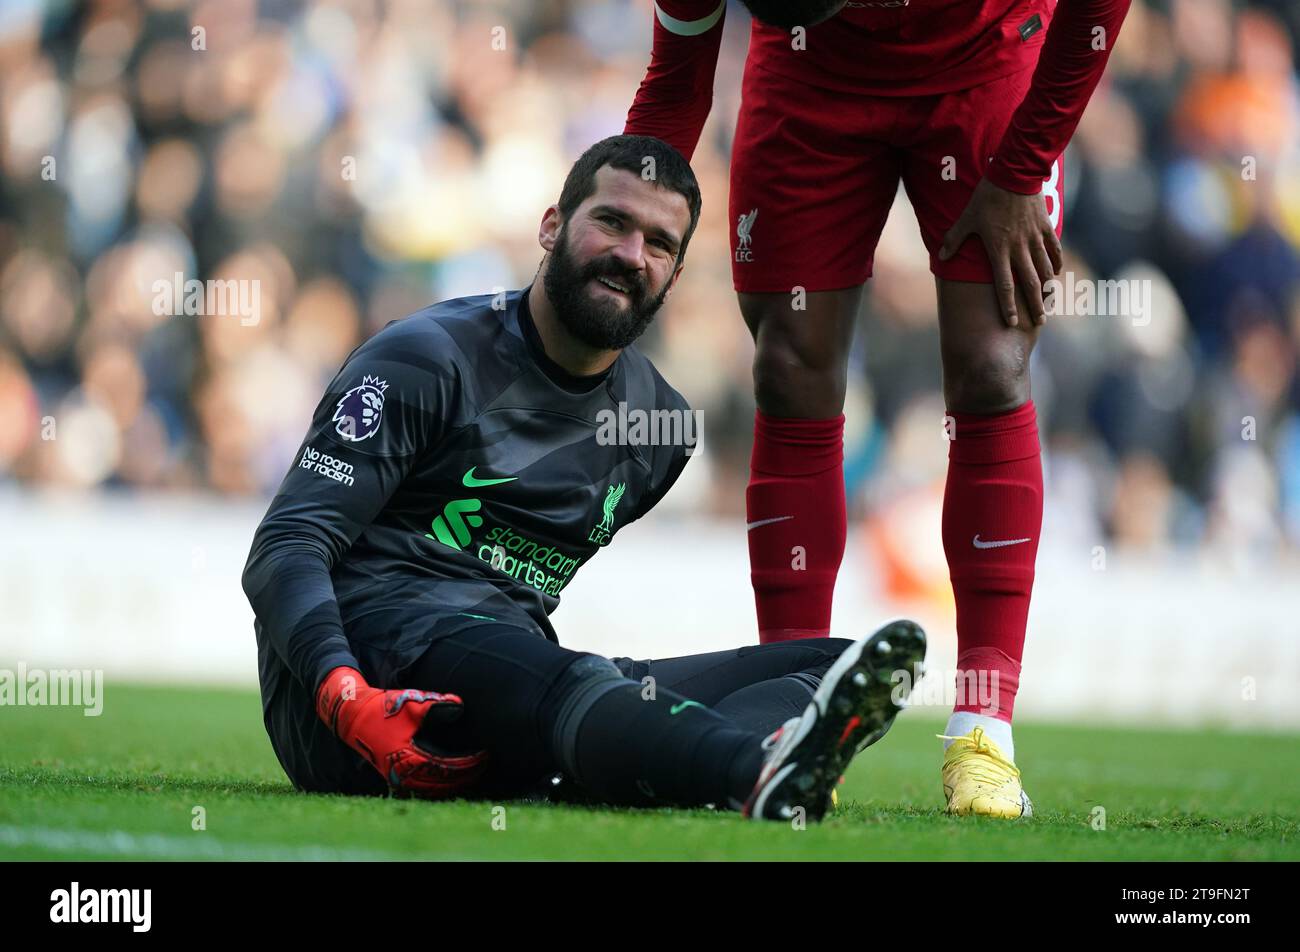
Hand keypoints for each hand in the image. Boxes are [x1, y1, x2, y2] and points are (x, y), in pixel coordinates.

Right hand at [316, 666, 486, 796]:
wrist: (353, 716)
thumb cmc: (383, 709)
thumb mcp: (412, 704)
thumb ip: (437, 705)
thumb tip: (460, 707)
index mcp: (410, 760)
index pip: (447, 769)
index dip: (468, 764)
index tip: (484, 754)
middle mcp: (404, 775)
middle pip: (443, 784)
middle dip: (466, 775)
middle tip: (484, 763)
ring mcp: (398, 779)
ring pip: (434, 788)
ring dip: (454, 781)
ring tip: (473, 770)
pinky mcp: (396, 776)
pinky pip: (424, 786)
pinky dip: (440, 782)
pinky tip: (451, 774)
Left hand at [939, 177, 1062, 326]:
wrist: (1014, 173)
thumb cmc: (987, 197)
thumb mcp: (966, 218)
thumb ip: (954, 239)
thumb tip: (942, 256)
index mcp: (999, 250)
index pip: (1005, 286)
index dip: (1008, 306)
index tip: (1013, 322)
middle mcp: (1019, 249)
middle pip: (1030, 284)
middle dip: (1035, 305)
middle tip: (1040, 322)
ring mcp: (1035, 238)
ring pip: (1046, 269)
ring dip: (1048, 288)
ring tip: (1050, 303)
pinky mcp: (1046, 227)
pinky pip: (1054, 249)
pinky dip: (1057, 263)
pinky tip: (1057, 273)